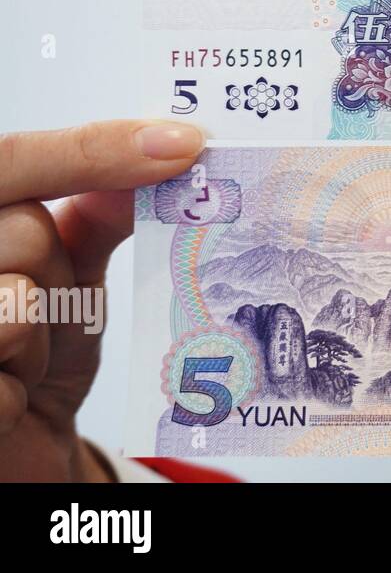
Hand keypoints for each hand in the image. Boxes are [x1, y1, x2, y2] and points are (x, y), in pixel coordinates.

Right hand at [0, 120, 203, 481]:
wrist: (19, 435)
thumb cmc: (41, 339)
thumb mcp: (70, 264)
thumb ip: (98, 208)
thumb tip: (166, 148)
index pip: (13, 158)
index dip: (93, 149)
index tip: (185, 144)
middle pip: (23, 228)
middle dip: (54, 270)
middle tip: (44, 305)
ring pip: (14, 303)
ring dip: (39, 338)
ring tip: (24, 356)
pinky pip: (3, 382)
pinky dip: (21, 390)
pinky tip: (12, 396)